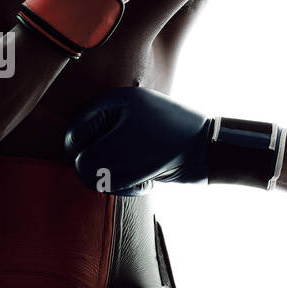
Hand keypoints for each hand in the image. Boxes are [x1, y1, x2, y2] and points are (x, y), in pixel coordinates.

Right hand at [64, 87, 211, 195]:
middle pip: (89, 152)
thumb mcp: (124, 154)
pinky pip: (124, 172)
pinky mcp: (144, 152)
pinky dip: (132, 182)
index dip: (82, 158)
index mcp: (112, 104)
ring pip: (105, 166)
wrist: (211, 149)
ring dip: (120, 180)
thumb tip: (81, 171)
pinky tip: (148, 183)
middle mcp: (120, 116)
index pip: (75, 136)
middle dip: (103, 171)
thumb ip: (91, 163)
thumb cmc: (169, 145)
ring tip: (140, 180)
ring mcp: (132, 134)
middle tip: (124, 177)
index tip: (101, 170)